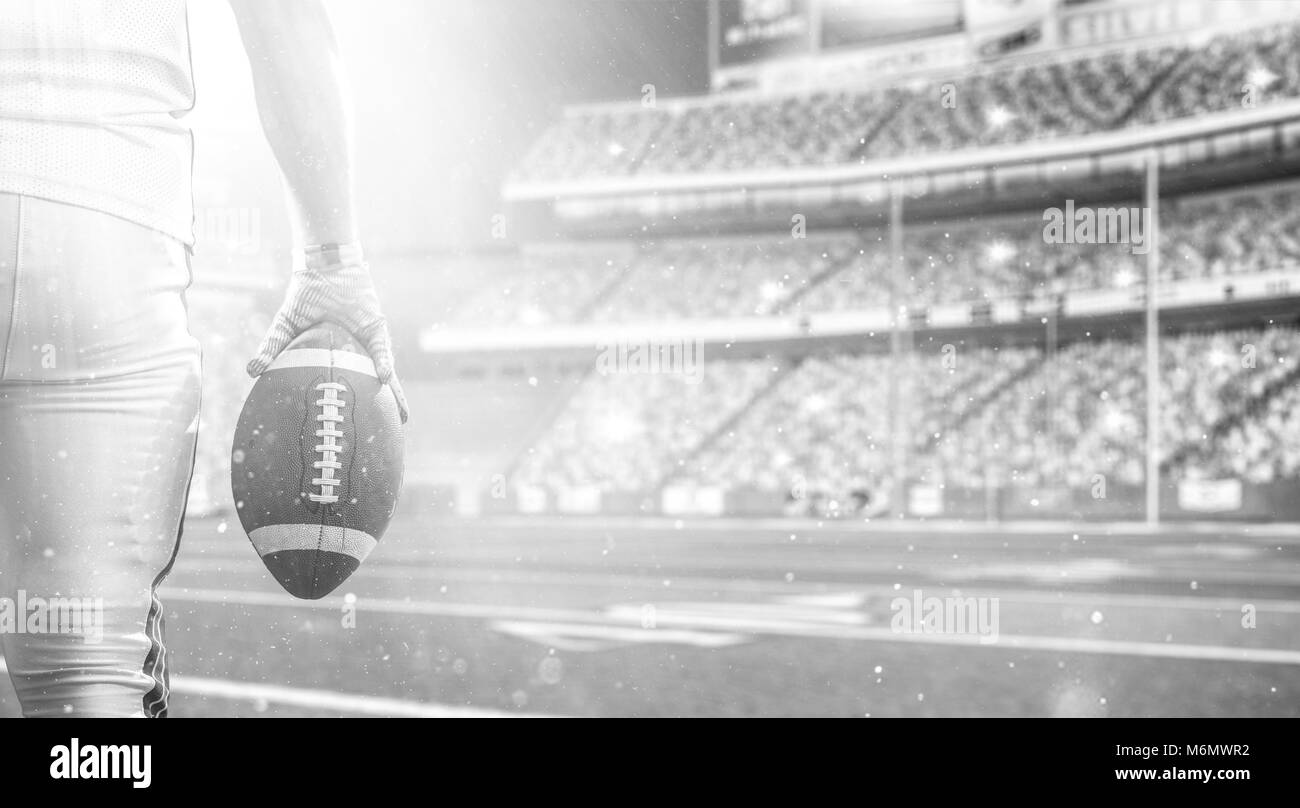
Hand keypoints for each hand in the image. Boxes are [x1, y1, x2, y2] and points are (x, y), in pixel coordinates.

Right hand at [247, 243, 408, 422]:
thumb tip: (250, 372)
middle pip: (372, 385)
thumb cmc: (306, 296)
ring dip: (393, 393)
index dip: (352, 406)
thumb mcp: (285, 327)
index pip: (348, 385)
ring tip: (403, 416)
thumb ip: (272, 349)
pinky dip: (382, 363)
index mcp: (339, 356)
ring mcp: (369, 342)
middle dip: (383, 408)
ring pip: (385, 372)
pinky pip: (380, 348)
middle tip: (391, 432)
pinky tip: (383, 378)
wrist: (322, 268)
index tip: (356, 431)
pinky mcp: (376, 328)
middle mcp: (359, 353)